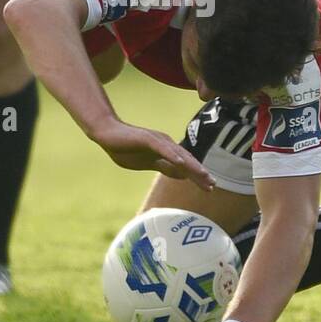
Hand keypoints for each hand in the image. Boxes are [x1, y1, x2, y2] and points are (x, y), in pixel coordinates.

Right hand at [89, 119, 214, 188]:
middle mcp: (166, 144)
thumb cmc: (126, 148)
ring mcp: (158, 140)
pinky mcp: (147, 139)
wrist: (107, 134)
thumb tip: (183, 175)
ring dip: (192, 165)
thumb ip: (165, 167)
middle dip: (200, 173)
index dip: (197, 176)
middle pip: (187, 160)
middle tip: (213, 185)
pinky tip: (182, 163)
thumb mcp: (149, 162)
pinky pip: (163, 149)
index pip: (185, 165)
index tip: (210, 187)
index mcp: (166, 150)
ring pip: (179, 154)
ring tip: (203, 175)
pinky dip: (173, 156)